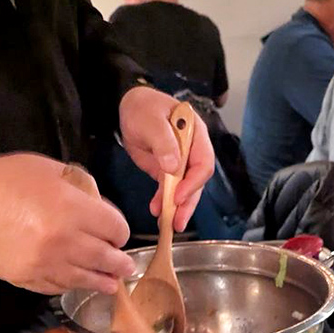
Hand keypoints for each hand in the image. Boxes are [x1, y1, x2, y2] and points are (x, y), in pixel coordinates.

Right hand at [0, 153, 133, 294]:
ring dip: (103, 282)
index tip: (118, 234)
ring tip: (112, 284)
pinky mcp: (28, 279)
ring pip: (85, 279)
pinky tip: (77, 282)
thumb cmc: (6, 179)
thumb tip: (100, 210)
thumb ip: (81, 189)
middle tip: (126, 267)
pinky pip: (58, 287)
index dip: (120, 231)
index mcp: (72, 209)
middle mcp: (64, 241)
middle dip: (119, 263)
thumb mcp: (50, 170)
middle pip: (106, 258)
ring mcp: (45, 264)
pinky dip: (71, 285)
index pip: (115, 228)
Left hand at [119, 86, 214, 231]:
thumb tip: (174, 167)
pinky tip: (156, 211)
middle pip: (196, 182)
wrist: (129, 108)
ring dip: (176, 208)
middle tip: (178, 222)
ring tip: (167, 224)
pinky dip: (163, 202)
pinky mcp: (168, 171)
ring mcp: (181, 163)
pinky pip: (169, 191)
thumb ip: (163, 141)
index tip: (177, 197)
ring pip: (184, 190)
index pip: (203, 163)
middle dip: (187, 203)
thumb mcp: (151, 120)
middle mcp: (193, 151)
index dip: (193, 183)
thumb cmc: (143, 108)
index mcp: (195, 135)